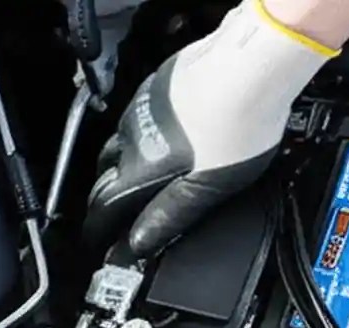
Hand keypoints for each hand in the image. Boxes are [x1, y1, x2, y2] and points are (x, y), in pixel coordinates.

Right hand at [86, 0, 335, 255]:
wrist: (251, 64)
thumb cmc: (237, 126)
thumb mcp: (210, 186)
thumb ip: (171, 215)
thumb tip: (139, 241)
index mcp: (142, 167)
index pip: (105, 206)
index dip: (99, 228)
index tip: (97, 242)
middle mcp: (133, 136)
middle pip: (104, 174)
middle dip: (102, 198)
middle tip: (108, 214)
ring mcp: (144, 106)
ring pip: (119, 141)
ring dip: (118, 162)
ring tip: (127, 176)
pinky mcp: (160, 83)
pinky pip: (138, 115)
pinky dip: (139, 132)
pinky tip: (159, 134)